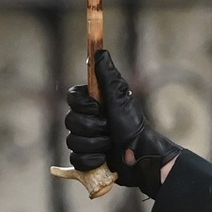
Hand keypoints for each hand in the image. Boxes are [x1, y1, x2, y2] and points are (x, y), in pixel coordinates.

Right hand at [65, 50, 181, 194]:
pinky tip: (104, 158)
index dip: (82, 106)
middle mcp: (86, 120)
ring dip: (94, 144)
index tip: (98, 108)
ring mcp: (84, 140)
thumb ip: (108, 76)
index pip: (71, 98)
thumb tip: (100, 52)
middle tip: (109, 128)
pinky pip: (75, 159)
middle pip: (69, 121)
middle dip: (92, 127)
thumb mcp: (120, 98)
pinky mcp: (85, 159)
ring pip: (72, 141)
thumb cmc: (134, 125)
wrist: (142, 157)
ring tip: (110, 144)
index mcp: (93, 103)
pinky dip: (91, 160)